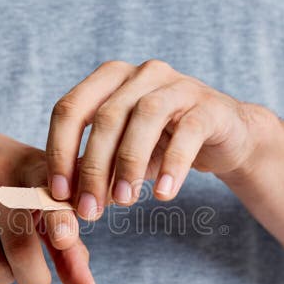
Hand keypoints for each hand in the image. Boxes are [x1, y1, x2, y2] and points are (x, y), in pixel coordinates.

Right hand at [0, 130, 97, 283]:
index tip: (65, 239)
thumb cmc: (10, 185)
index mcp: (34, 166)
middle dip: (34, 279)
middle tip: (35, 277)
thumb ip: (69, 245)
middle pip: (21, 250)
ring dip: (4, 277)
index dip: (59, 218)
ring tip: (1, 253)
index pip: (48, 193)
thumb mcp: (42, 199)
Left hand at [45, 60, 269, 218]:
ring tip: (125, 202)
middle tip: (89, 209)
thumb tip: (59, 200)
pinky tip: (163, 194)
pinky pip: (187, 133)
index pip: (71, 109)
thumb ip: (92, 168)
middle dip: (94, 168)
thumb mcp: (121, 155)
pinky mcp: (209, 107)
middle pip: (106, 117)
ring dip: (129, 164)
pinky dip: (173, 165)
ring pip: (145, 118)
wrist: (225, 139)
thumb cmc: (163, 144)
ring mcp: (177, 85)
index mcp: (110, 79)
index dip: (60, 151)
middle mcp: (141, 74)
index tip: (58, 193)